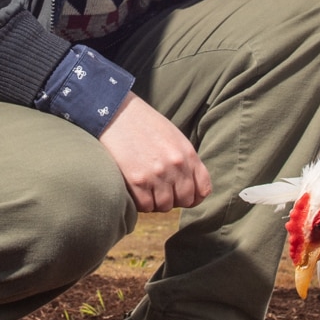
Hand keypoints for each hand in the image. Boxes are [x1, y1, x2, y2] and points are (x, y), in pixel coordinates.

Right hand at [98, 93, 211, 212]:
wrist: (117, 112)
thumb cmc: (145, 124)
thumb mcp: (174, 138)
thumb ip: (185, 160)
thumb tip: (189, 186)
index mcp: (188, 154)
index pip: (203, 189)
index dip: (194, 196)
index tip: (183, 195)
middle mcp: (176, 165)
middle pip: (184, 200)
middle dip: (174, 199)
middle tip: (161, 191)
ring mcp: (157, 174)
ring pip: (164, 206)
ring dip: (155, 202)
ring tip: (147, 188)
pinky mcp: (136, 180)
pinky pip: (145, 206)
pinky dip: (141, 203)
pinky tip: (136, 190)